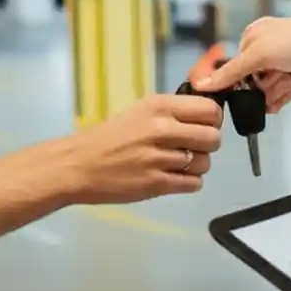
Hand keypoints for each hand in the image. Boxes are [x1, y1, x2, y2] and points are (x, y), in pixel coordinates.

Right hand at [65, 94, 223, 204]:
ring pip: (205, 163)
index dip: (213, 120)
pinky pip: (194, 184)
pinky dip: (188, 182)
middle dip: (208, 145)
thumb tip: (208, 115)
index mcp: (159, 106)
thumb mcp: (140, 112)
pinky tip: (173, 177)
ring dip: (198, 166)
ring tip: (178, 164)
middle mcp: (162, 129)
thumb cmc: (109, 137)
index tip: (204, 126)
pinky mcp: (156, 184)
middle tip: (193, 148)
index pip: (210, 110)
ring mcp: (160, 158)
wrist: (78, 165)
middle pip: (213, 138)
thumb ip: (172, 112)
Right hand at [196, 16, 290, 113]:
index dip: (234, 79)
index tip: (233, 92)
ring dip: (267, 96)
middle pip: (250, 78)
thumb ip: (230, 72)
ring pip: (265, 89)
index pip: (235, 62)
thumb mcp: (258, 53)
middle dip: (254, 89)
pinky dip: (277, 102)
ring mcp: (284, 66)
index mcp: (255, 35)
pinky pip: (280, 96)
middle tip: (262, 89)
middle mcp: (268, 50)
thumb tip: (201, 84)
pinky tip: (276, 105)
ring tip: (276, 92)